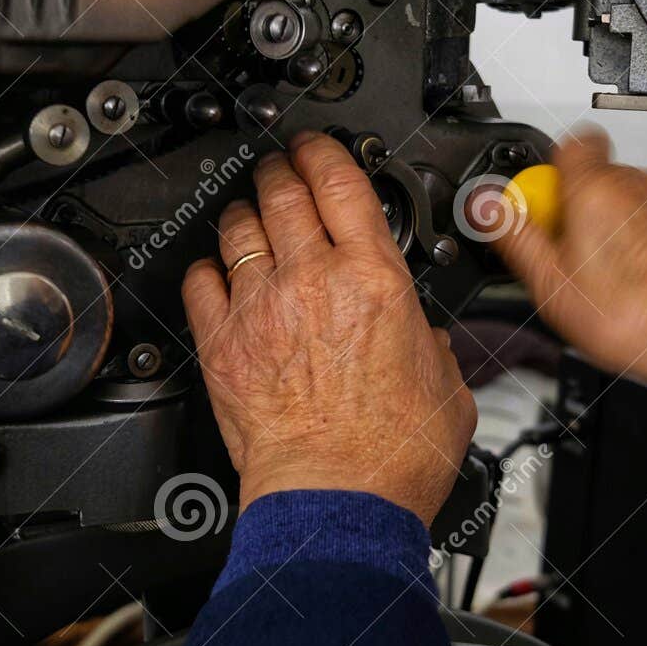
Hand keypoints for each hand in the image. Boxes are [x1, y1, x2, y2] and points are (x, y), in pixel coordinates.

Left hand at [182, 132, 476, 526]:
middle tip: (280, 168)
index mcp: (375, 279)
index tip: (317, 148)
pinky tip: (214, 272)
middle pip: (283, 192)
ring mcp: (261, 308)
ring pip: (238, 229)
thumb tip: (427, 343)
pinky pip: (200, 282)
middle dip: (279, 170)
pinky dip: (205, 269)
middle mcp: (313, 281)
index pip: (341, 183)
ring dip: (244, 213)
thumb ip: (433, 348)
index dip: (324, 151)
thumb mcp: (447, 388)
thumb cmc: (393, 454)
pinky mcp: (222, 345)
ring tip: (248, 214)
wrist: (338, 497)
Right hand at [487, 129, 646, 409]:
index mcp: (595, 188)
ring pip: (626, 198)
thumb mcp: (549, 283)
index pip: (568, 142)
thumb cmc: (634, 317)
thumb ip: (512, 235)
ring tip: (600, 275)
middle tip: (563, 253)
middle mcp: (636, 184)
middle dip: (574, 207)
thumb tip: (483, 205)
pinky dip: (641, 239)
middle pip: (593, 175)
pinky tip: (632, 280)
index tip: (540, 206)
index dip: (548, 171)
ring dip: (609, 224)